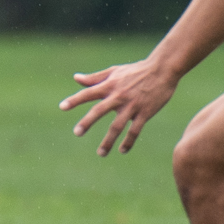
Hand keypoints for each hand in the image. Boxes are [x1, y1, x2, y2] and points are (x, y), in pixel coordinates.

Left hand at [58, 59, 180, 156]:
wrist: (162, 70)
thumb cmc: (136, 70)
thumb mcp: (114, 71)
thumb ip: (94, 78)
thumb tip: (75, 78)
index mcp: (109, 86)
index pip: (88, 93)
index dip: (75, 100)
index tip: (62, 107)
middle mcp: (118, 96)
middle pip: (99, 110)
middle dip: (87, 122)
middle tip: (77, 132)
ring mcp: (132, 106)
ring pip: (117, 126)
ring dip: (108, 140)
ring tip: (100, 153)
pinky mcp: (145, 113)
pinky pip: (135, 130)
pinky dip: (128, 141)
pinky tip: (122, 150)